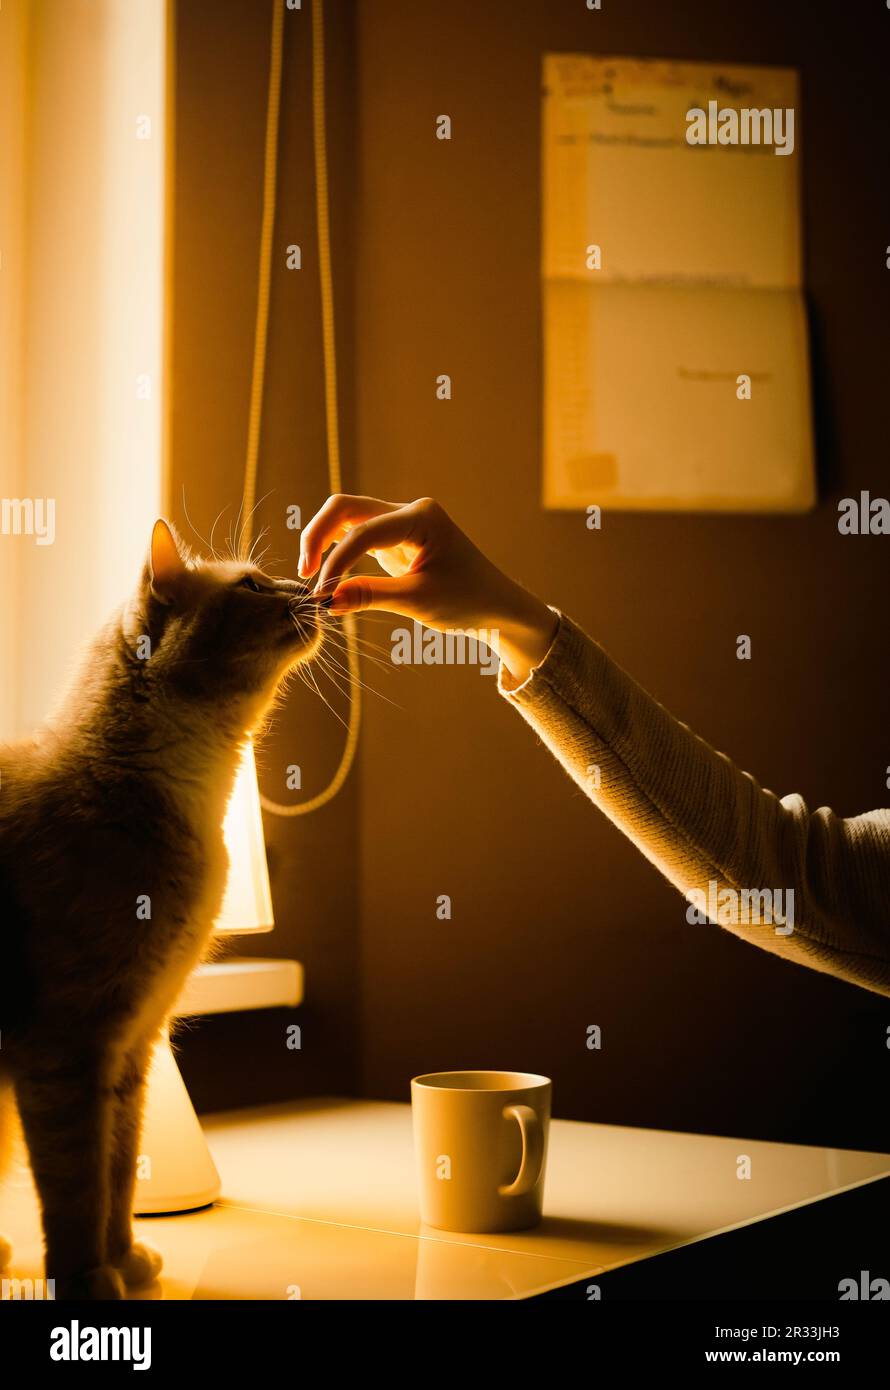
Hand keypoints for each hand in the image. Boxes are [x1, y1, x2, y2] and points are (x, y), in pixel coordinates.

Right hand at [298, 494, 558, 682]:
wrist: (498, 608)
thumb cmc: (468, 602)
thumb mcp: (418, 601)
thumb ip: (370, 596)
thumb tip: (327, 600)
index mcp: (421, 518)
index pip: (363, 531)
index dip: (336, 561)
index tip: (322, 595)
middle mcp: (410, 512)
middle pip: (346, 508)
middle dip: (319, 536)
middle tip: (305, 574)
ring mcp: (403, 523)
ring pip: (348, 519)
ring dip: (326, 543)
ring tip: (317, 581)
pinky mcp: (397, 540)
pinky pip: (358, 538)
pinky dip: (341, 554)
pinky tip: (332, 580)